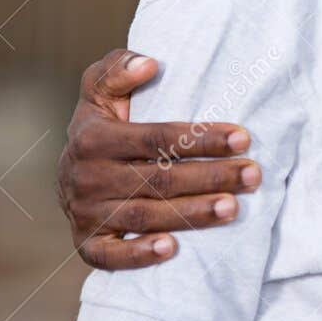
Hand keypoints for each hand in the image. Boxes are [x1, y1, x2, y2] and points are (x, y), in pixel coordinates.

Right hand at [58, 49, 260, 270]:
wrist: (68, 172)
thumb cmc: (103, 124)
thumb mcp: (101, 90)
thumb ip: (119, 69)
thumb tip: (149, 63)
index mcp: (93, 138)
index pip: (157, 138)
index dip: (201, 139)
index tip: (243, 138)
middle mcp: (87, 177)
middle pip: (158, 179)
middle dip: (210, 177)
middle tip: (253, 174)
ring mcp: (86, 213)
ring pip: (144, 215)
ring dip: (191, 214)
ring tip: (233, 208)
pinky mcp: (86, 243)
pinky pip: (109, 256)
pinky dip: (138, 255)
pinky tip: (173, 249)